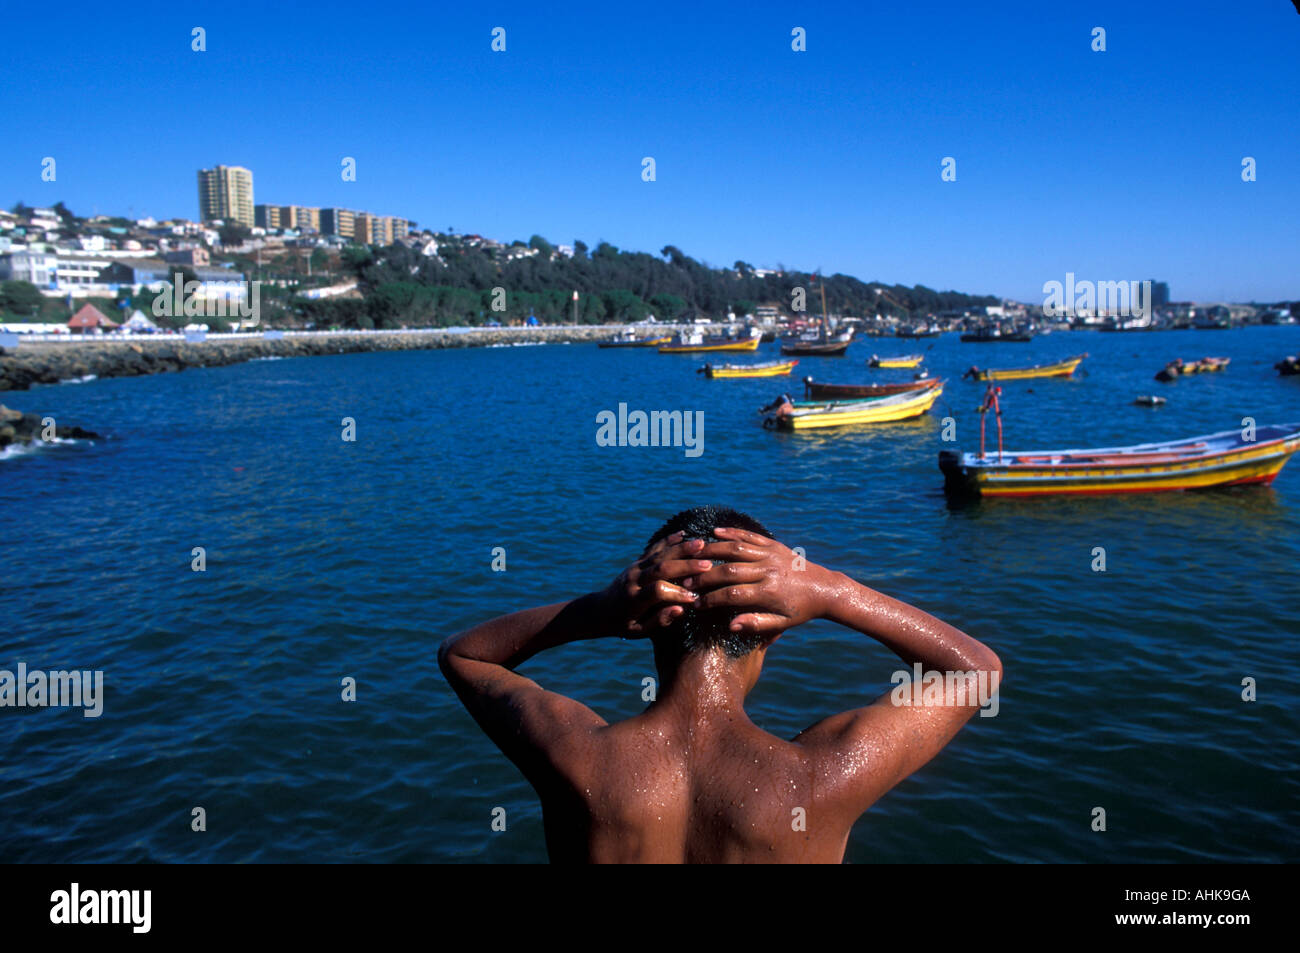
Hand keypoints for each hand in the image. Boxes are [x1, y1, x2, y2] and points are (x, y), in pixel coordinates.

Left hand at [602, 531, 715, 635]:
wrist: (601, 610)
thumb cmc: (623, 625)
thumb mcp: (638, 631)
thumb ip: (659, 621)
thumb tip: (680, 610)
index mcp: (634, 599)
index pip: (657, 591)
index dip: (676, 593)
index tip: (695, 598)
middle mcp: (634, 580)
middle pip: (661, 569)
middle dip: (685, 566)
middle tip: (708, 565)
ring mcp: (635, 568)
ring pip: (660, 555)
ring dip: (681, 549)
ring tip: (702, 544)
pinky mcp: (637, 562)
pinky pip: (654, 549)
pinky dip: (669, 541)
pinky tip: (684, 534)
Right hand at [691, 527, 841, 635]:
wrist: (825, 588)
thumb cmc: (800, 610)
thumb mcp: (781, 623)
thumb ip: (755, 624)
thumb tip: (730, 626)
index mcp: (769, 593)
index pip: (732, 595)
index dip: (711, 600)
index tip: (695, 604)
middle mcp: (768, 571)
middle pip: (729, 571)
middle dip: (705, 576)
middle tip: (686, 581)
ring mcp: (771, 554)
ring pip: (736, 549)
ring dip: (712, 551)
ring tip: (693, 554)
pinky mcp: (774, 544)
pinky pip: (750, 536)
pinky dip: (732, 533)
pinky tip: (714, 532)